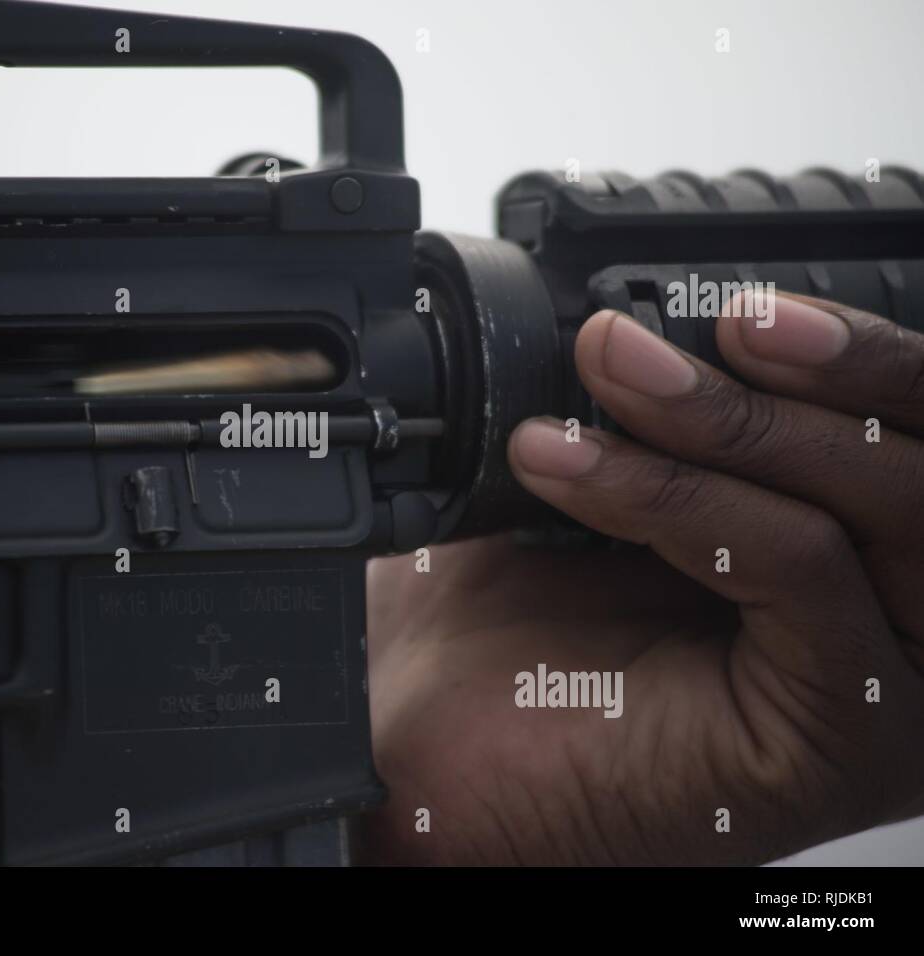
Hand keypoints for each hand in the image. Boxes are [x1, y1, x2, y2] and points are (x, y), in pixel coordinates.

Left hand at [363, 294, 923, 863]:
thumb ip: (657, 408)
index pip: (911, 428)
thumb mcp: (596, 491)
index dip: (852, 348)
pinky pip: (803, 573)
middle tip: (705, 315)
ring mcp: (890, 686)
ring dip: (740, 420)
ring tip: (614, 369)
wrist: (423, 755)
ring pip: (885, 502)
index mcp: (859, 559)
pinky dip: (686, 500)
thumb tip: (662, 304)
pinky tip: (573, 469)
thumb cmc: (511, 638)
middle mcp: (900, 621)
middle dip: (827, 362)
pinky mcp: (843, 737)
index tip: (732, 297)